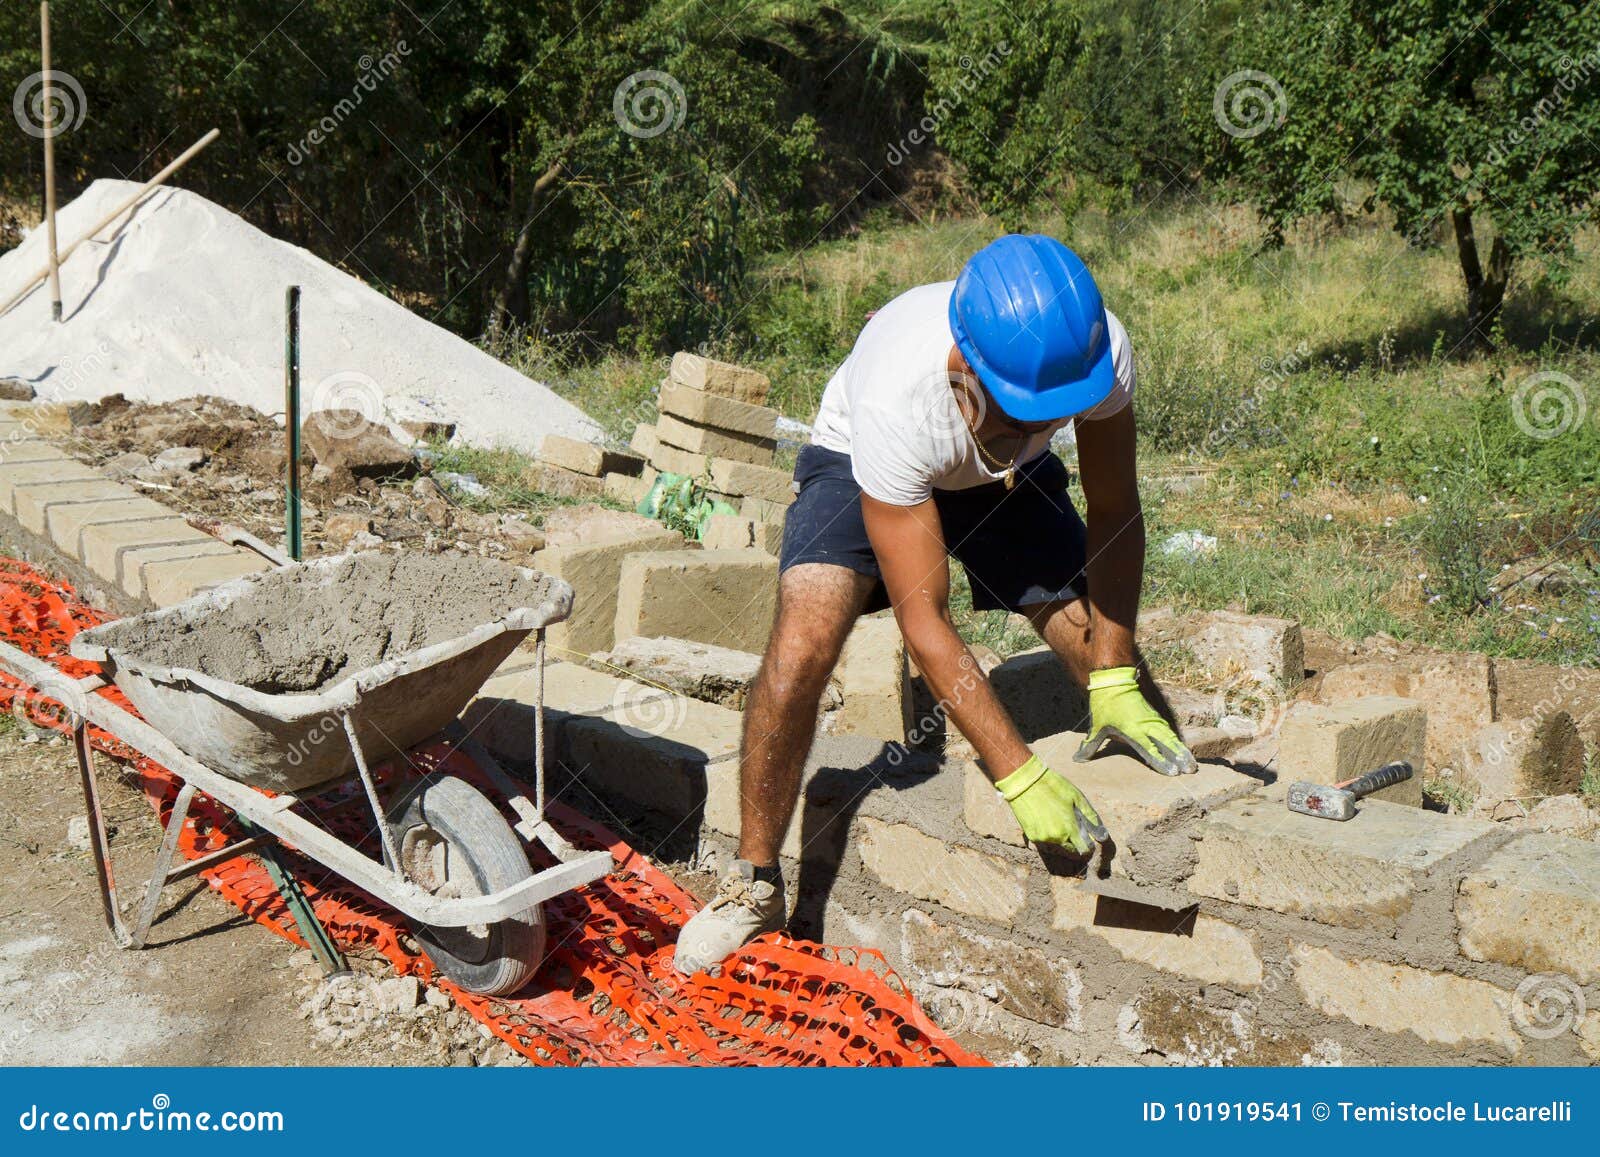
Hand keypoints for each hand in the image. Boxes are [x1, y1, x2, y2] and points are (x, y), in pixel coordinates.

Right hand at [996, 755, 1107, 853]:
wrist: (1024, 782)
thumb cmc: (1052, 786)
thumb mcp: (1076, 797)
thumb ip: (1090, 817)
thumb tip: (1102, 835)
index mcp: (1069, 828)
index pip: (1084, 849)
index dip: (1088, 844)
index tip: (1087, 837)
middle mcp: (1056, 838)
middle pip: (1071, 849)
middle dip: (1074, 840)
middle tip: (1070, 823)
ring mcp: (1042, 838)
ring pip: (1058, 844)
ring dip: (1060, 836)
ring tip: (1055, 817)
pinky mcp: (1031, 836)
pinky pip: (1045, 839)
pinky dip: (1047, 833)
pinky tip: (1044, 817)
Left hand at [1075, 666, 1197, 775]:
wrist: (1114, 680)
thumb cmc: (1105, 704)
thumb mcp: (1097, 726)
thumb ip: (1090, 745)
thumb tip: (1077, 760)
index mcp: (1133, 730)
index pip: (1150, 750)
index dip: (1162, 762)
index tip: (1173, 772)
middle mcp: (1146, 725)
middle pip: (1167, 744)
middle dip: (1179, 757)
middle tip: (1191, 770)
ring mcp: (1152, 719)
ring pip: (1171, 736)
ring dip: (1181, 750)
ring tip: (1192, 764)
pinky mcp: (1154, 715)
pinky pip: (1168, 729)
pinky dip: (1177, 740)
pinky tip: (1183, 748)